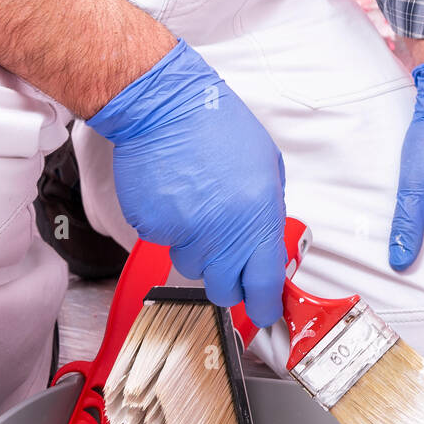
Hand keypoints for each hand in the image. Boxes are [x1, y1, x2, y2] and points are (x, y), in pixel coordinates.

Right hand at [88, 40, 286, 327]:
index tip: (266, 314)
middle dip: (230, 281)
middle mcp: (223, 234)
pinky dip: (170, 227)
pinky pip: (165, 243)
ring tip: (198, 205)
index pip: (265, 284)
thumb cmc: (219, 128)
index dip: (266, 307)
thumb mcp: (268, 167)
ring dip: (198, 248)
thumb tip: (268, 244)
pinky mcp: (154, 229)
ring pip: (193, 266)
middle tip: (228, 257)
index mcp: (259, 219)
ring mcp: (186, 234)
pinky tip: (176, 196)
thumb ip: (269, 211)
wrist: (165, 108)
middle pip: (226, 289)